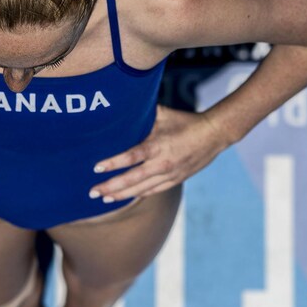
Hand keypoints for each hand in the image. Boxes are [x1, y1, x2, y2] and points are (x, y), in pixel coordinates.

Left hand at [90, 105, 233, 201]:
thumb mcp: (163, 114)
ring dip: (121, 194)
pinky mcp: (175, 180)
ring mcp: (170, 174)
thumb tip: (121, 108)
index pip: (131, 157)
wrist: (214, 135)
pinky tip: (124, 197)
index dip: (113, 163)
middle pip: (132, 179)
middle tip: (92, 191)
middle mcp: (163, 163)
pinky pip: (153, 191)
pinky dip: (137, 195)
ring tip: (103, 198)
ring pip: (141, 189)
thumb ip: (142, 115)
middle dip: (110, 186)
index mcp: (158, 145)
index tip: (97, 167)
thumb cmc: (186, 122)